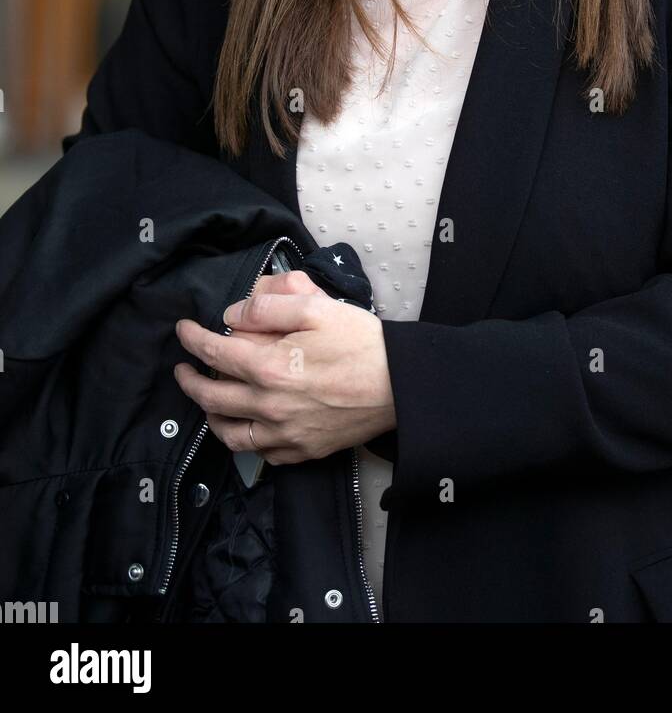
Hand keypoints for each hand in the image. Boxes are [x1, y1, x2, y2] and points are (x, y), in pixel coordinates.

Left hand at [173, 270, 395, 463]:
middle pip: (212, 398)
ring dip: (211, 416)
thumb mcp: (316, 307)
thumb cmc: (361, 342)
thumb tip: (234, 315)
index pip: (215, 352)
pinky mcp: (303, 451)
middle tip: (183, 369)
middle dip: (189, 381)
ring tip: (208, 401)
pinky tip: (247, 427)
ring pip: (229, 434)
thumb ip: (270, 305)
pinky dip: (245, 441)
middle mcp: (269, 406)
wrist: (401, 385)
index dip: (192, 339)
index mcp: (269, 367)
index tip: (182, 330)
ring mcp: (285, 434)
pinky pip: (261, 454)